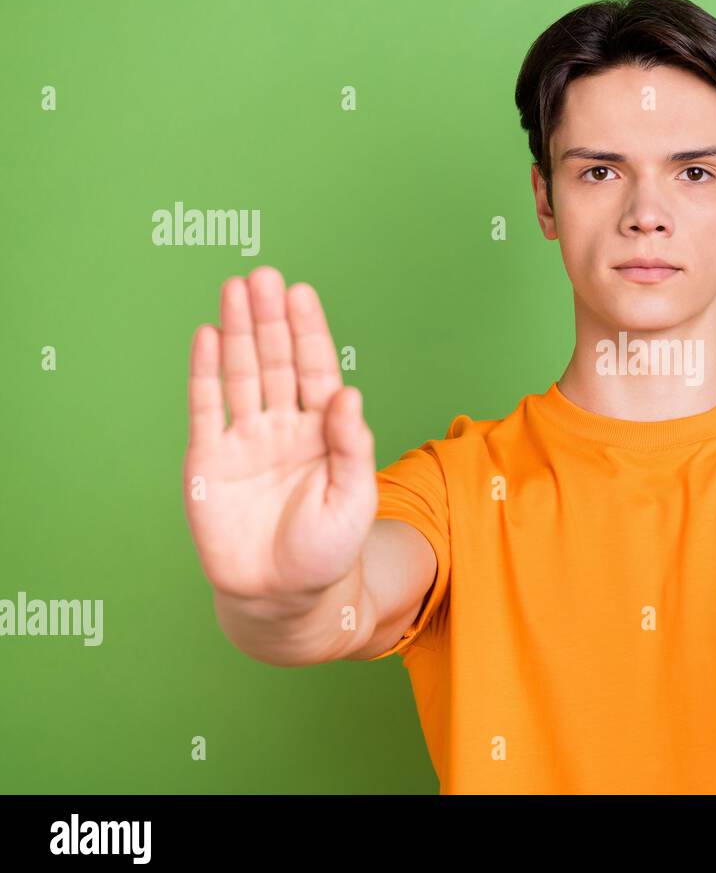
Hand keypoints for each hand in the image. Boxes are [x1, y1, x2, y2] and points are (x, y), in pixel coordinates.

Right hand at [182, 267, 376, 601]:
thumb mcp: (354, 498)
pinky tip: (207, 335)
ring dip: (237, 332)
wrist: (282, 597)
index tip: (302, 292)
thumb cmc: (328, 551)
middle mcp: (284, 426)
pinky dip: (204, 372)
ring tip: (235, 289)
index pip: (316, 369)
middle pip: (275, 361)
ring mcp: (245, 440)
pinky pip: (206, 408)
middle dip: (270, 319)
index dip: (308, 331)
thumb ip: (352, 446)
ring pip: (241, 374)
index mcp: (324, 431)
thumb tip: (348, 392)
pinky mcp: (209, 460)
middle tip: (264, 275)